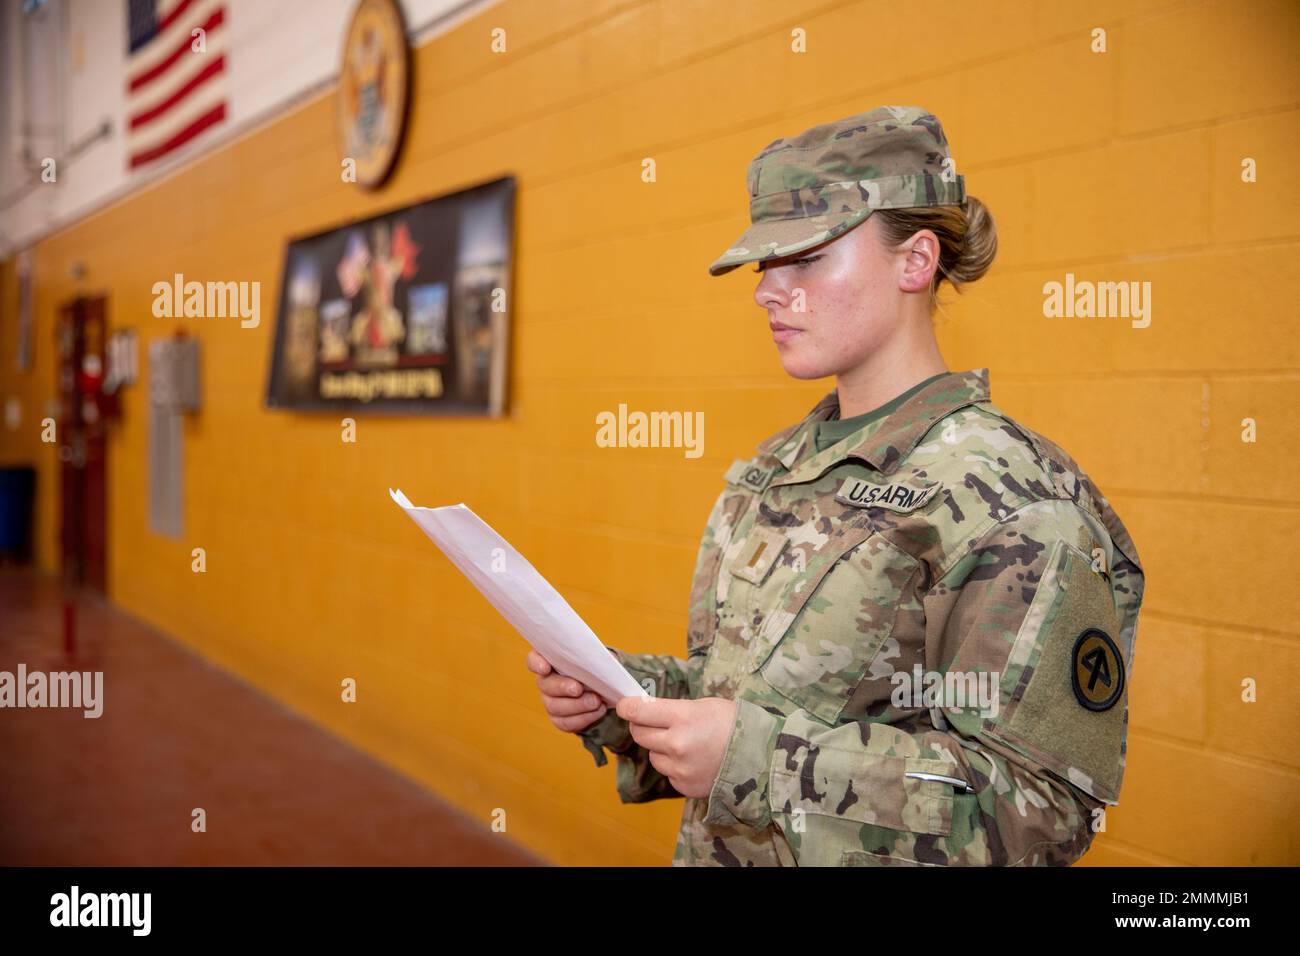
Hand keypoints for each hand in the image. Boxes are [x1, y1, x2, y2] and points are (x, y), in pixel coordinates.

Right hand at [526, 649, 608, 732]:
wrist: (604, 685)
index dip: (536, 663)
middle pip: (545, 685)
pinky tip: (598, 710)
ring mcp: (550, 700)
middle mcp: (546, 680)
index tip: (545, 668)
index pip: (533, 659)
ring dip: (577, 705)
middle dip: (562, 687)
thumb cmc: (595, 665)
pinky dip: (583, 718)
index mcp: (550, 659)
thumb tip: (594, 659)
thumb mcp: (593, 655)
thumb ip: (588, 654)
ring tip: (596, 701)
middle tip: (578, 689)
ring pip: (555, 707)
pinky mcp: (559, 718)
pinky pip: (565, 722)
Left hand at [616, 696, 736, 798]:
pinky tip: (693, 760)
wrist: (759, 757)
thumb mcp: (703, 705)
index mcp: (682, 717)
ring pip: (652, 755)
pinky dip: (674, 766)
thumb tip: (646, 710)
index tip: (624, 705)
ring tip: (683, 743)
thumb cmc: (733, 724)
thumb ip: (672, 709)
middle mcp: (676, 744)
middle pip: (640, 733)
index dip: (627, 707)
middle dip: (643, 726)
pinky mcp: (683, 786)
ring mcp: (679, 768)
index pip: (638, 712)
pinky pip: (668, 773)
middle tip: (654, 722)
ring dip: (660, 748)